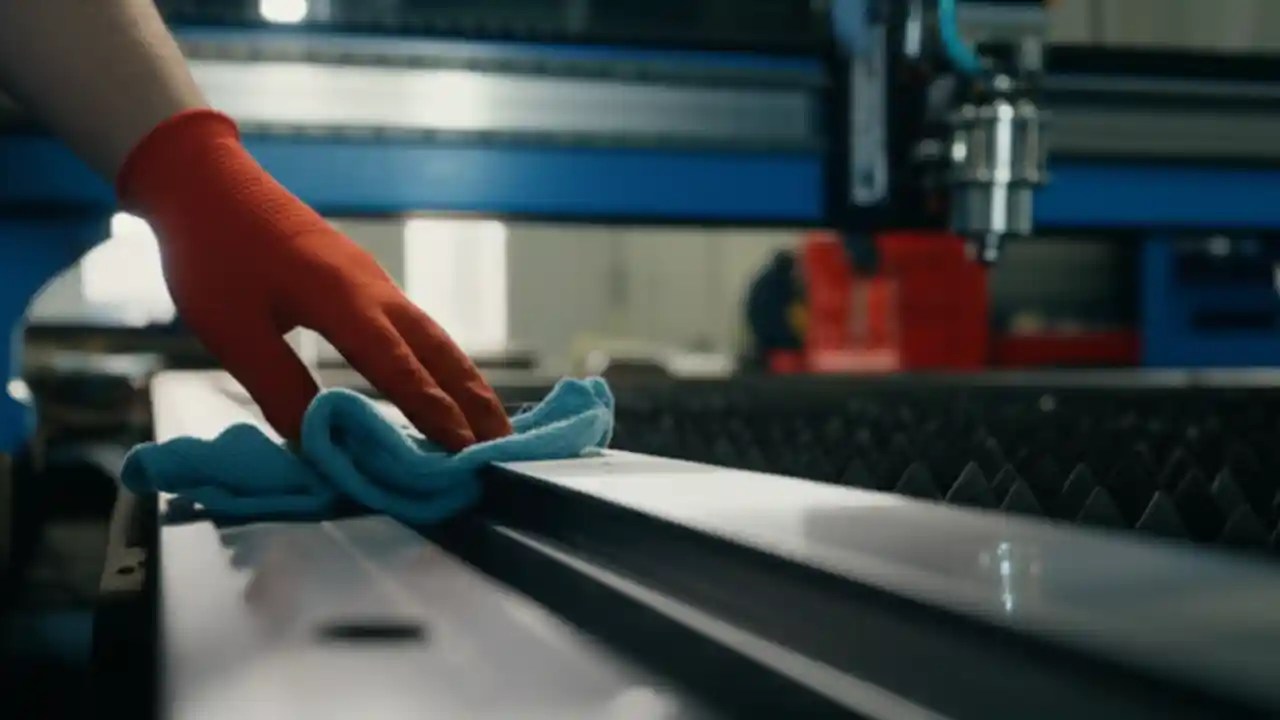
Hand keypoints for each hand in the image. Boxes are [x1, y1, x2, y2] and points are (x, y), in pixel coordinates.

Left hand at [117, 110, 511, 448]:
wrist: (205, 178)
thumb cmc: (211, 252)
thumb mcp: (232, 331)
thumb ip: (280, 388)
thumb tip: (317, 446)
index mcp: (342, 299)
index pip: (399, 367)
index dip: (433, 413)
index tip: (464, 452)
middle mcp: (372, 288)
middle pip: (439, 351)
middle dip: (476, 400)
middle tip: (505, 445)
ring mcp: (372, 280)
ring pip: (433, 337)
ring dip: (465, 381)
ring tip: (491, 423)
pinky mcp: (363, 278)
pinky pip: (416, 326)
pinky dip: (440, 362)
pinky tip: (443, 381)